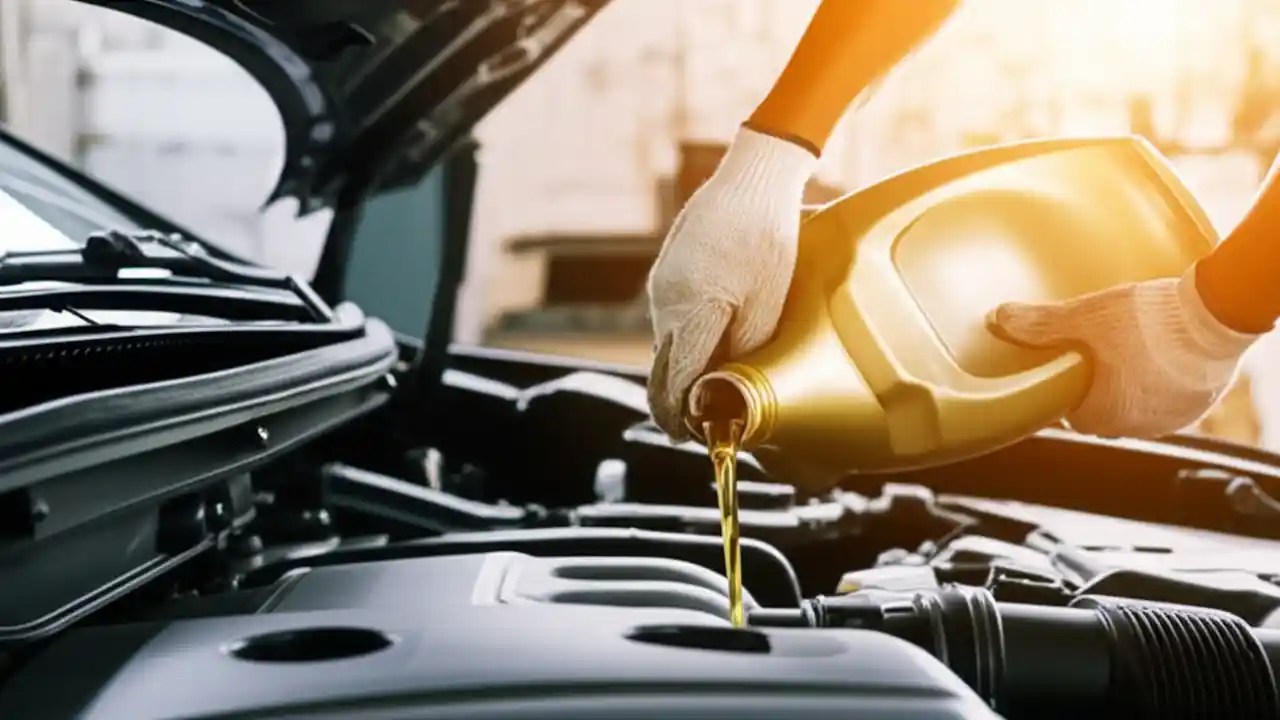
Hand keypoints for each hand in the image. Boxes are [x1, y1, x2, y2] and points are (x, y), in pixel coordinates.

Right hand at [646, 127, 816, 438]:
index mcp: (690, 313)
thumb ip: (744, 351)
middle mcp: (665, 303)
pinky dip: (683, 342)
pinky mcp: (666, 273)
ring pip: (665, 345)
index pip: (674, 383)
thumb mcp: (767, 304)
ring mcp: (661, 286)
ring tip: (706, 391)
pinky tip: (706, 347)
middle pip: (660, 370)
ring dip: (680, 371)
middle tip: (694, 429)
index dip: (681, 417)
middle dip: (673, 403)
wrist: (752, 179)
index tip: (691, 438)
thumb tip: (728, 390)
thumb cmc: (769, 240)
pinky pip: (669, 320)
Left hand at [990, 267, 1260, 438]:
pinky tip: (1156, 357)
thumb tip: (998, 317)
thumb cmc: (1145, 324)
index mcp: (1099, 417)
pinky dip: (1157, 383)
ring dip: (1127, 387)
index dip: (1062, 392)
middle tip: (1091, 356)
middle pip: (1101, 412)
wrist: (1214, 319)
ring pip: (1136, 408)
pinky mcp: (1198, 406)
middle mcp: (1134, 428)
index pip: (1067, 415)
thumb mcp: (1083, 317)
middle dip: (1094, 388)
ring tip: (1124, 354)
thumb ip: (1038, 323)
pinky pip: (1167, 399)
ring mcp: (1169, 420)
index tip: (1061, 372)